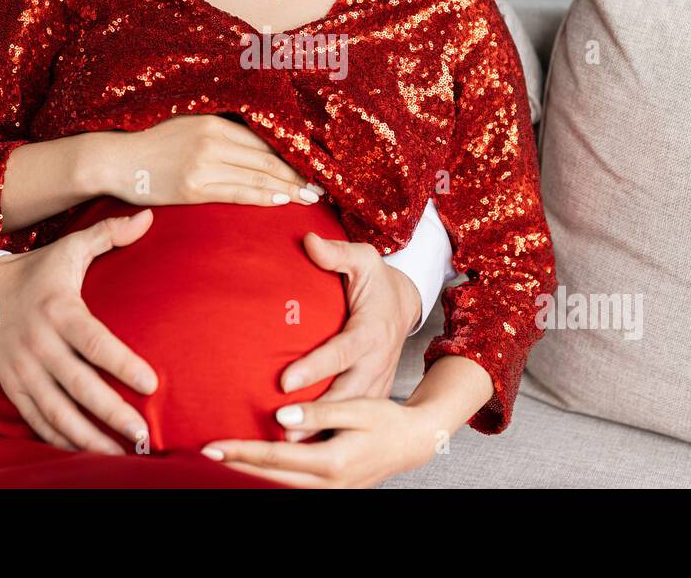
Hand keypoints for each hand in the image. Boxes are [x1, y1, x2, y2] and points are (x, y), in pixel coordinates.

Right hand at [0, 210, 158, 454]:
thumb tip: (149, 216)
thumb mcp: (71, 247)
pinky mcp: (11, 386)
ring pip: (56, 412)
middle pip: (78, 386)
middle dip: (111, 413)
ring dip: (88, 437)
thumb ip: (109, 234)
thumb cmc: (38, 272)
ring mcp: (22, 369)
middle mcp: (40, 344)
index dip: (123, 364)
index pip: (96, 343)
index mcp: (60, 311)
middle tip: (143, 435)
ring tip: (120, 455)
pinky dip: (59, 439)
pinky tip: (86, 453)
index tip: (152, 384)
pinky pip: (36, 419)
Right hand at [99, 114, 325, 207]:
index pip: (263, 138)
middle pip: (267, 157)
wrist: (112, 157)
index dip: (291, 152)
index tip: (312, 161)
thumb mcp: (185, 122)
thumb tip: (249, 141)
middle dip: (298, 172)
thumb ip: (216, 129)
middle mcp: (212, 140)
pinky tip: (281, 201)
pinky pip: (237, 193)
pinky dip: (263, 196)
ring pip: (257, 176)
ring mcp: (204, 164)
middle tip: (322, 184)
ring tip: (311, 196)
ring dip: (289, 187)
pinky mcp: (193, 188)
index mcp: (213, 121)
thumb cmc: (147, 140)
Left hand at [200, 397, 434, 487]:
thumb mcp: (357, 407)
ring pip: (280, 490)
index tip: (212, 445)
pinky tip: (251, 470)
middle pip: (270, 480)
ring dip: (249, 477)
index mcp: (332, 462)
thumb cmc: (386, 420)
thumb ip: (319, 412)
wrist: (412, 442)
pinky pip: (293, 490)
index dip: (241, 452)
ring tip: (220, 463)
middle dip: (235, 468)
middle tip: (203, 456)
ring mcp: (332, 494)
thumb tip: (281, 418)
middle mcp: (330, 486)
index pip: (275, 458)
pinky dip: (270, 481)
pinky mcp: (332, 493)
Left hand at [279, 232, 420, 440]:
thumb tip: (309, 241)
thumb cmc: (378, 281)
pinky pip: (353, 420)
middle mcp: (377, 361)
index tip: (285, 381)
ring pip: (351, 414)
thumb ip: (337, 253)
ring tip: (287, 449)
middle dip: (317, 415)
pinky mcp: (374, 394)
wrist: (406, 304)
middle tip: (284, 431)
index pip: (341, 351)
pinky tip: (303, 450)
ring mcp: (378, 381)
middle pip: (347, 394)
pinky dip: (332, 434)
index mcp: (371, 330)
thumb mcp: (364, 259)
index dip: (315, 367)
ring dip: (322, 431)